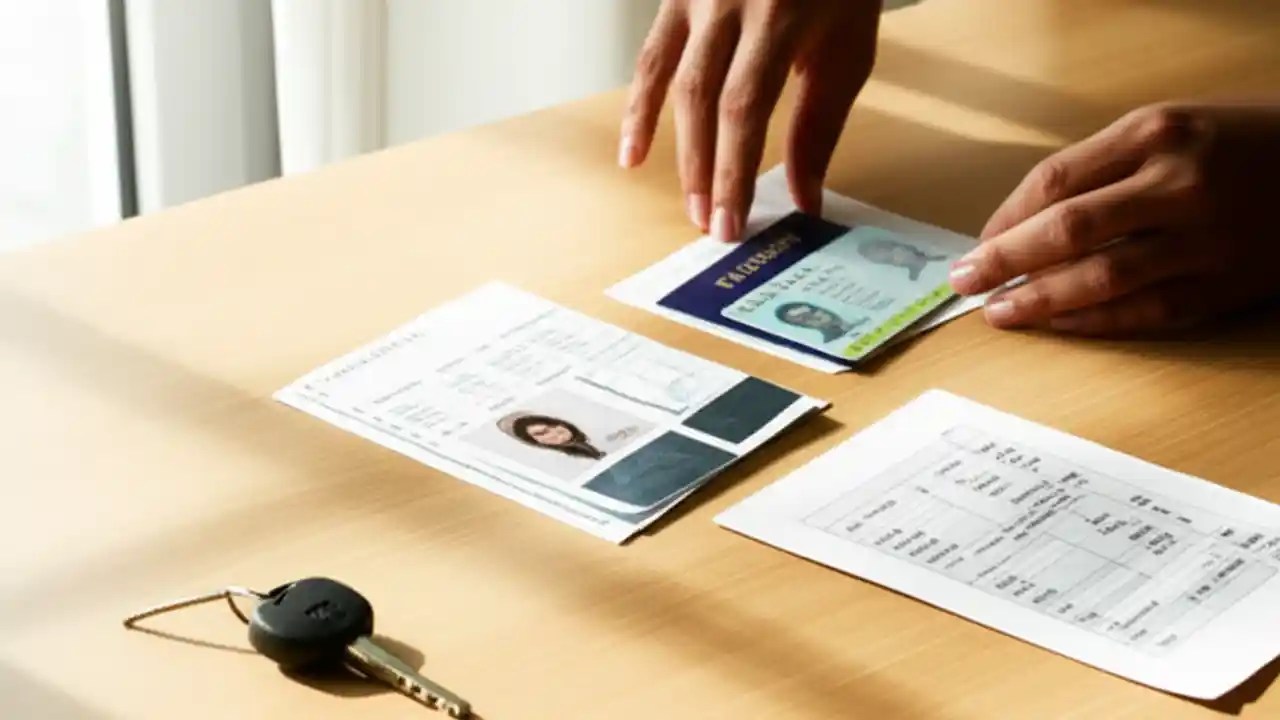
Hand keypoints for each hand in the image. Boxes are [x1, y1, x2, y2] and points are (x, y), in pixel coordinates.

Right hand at [619, 0, 881, 241]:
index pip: (744, 109)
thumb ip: (820, 125)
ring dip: (674, 150)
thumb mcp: (847, 49)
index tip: (732, 224)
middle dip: (704, 170)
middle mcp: (730, 1)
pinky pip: (650, 57)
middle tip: (710, 225)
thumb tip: (803, 199)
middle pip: (702, 101)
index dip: (732, 172)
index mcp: (779, 14)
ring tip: (686, 203)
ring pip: (671, 83)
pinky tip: (631, 153)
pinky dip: (639, 108)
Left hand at [950, 101, 1279, 335]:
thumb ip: (1100, 168)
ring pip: (1103, 277)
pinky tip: (1058, 327)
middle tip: (965, 282)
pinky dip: (1094, 322)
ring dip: (1040, 300)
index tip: (976, 245)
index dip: (1004, 220)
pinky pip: (1145, 311)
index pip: (1055, 181)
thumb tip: (1019, 224)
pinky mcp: (1226, 285)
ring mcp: (1206, 237)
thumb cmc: (1234, 146)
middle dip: (1004, 261)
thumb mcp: (1170, 128)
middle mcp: (1180, 182)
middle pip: (1068, 228)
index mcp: (1156, 132)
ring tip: (1000, 313)